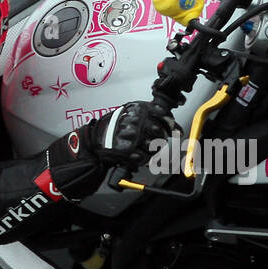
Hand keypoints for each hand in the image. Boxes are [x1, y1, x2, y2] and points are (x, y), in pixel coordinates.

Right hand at [44, 102, 174, 199]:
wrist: (94, 139)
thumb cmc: (113, 126)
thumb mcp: (132, 113)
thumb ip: (151, 115)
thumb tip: (172, 123)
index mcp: (139, 108)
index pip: (164, 116)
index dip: (171, 125)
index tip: (173, 130)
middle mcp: (136, 120)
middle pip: (161, 133)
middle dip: (162, 140)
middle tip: (157, 143)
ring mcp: (132, 135)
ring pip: (154, 147)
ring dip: (152, 151)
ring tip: (144, 150)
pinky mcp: (127, 150)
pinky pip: (143, 158)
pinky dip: (141, 159)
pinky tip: (136, 155)